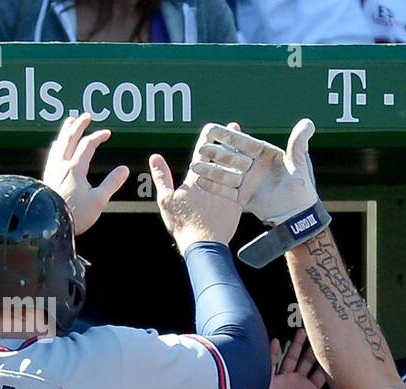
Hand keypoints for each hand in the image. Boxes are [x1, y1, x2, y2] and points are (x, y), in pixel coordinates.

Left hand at [40, 113, 128, 235]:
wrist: (50, 224)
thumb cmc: (75, 214)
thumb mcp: (99, 200)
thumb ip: (112, 183)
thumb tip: (124, 169)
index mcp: (75, 168)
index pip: (87, 145)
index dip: (98, 136)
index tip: (107, 133)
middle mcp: (61, 164)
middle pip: (69, 137)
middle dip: (79, 125)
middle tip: (86, 116)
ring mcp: (52, 169)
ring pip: (59, 142)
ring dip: (66, 130)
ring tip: (70, 122)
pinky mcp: (47, 175)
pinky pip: (52, 153)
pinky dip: (58, 143)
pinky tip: (58, 144)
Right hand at [151, 123, 246, 254]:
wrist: (204, 245)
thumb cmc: (182, 224)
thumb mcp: (166, 200)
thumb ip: (162, 176)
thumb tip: (155, 157)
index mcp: (197, 178)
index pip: (202, 152)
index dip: (206, 138)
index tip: (210, 126)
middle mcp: (215, 182)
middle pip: (223, 156)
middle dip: (228, 140)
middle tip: (234, 127)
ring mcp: (228, 192)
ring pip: (236, 168)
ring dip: (240, 155)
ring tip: (245, 144)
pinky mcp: (237, 204)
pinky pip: (244, 186)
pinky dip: (247, 176)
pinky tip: (251, 170)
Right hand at [193, 118, 318, 225]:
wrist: (299, 215)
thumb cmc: (302, 188)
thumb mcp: (300, 163)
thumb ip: (298, 143)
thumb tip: (308, 122)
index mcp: (264, 154)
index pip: (242, 142)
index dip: (227, 136)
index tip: (211, 129)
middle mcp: (253, 166)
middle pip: (231, 157)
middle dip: (215, 154)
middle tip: (200, 150)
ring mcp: (247, 182)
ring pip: (226, 174)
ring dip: (210, 170)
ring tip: (194, 167)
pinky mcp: (244, 197)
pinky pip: (226, 192)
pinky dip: (214, 188)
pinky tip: (200, 183)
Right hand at [269, 329, 338, 388]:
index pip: (321, 374)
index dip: (328, 363)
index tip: (335, 350)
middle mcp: (296, 385)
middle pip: (307, 362)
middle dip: (313, 349)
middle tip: (320, 335)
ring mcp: (282, 381)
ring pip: (290, 358)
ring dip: (296, 345)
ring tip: (302, 332)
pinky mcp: (268, 381)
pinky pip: (270, 363)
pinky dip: (272, 351)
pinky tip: (277, 341)